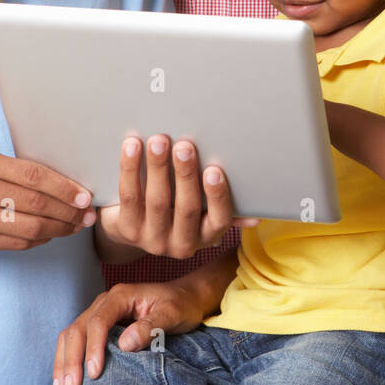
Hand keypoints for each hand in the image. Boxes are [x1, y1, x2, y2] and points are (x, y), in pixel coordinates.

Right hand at [0, 150, 94, 252]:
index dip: (66, 188)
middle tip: (89, 215)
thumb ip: (7, 171)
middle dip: (69, 212)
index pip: (36, 175)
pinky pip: (14, 244)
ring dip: (59, 229)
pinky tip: (49, 237)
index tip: (85, 195)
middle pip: (38, 204)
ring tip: (75, 227)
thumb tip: (55, 184)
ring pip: (30, 228)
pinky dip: (37, 242)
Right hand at [53, 279, 206, 384]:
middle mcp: (105, 302)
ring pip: (71, 335)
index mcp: (121, 296)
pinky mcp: (100, 326)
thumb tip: (124, 344)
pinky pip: (77, 341)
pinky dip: (68, 359)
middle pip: (78, 329)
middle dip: (71, 359)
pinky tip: (65, 380)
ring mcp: (100, 313)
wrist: (186, 298)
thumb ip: (150, 327)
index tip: (94, 373)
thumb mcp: (172, 314)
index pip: (98, 322)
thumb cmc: (181, 305)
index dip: (93, 348)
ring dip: (63, 362)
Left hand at [98, 135, 253, 259]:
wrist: (133, 228)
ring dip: (158, 167)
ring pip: (157, 201)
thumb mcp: (203, 214)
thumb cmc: (177, 210)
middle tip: (184, 146)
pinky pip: (130, 196)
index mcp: (207, 236)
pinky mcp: (128, 229)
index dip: (217, 196)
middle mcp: (182, 243)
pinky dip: (130, 169)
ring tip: (158, 141)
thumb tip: (257, 216)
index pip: (219, 219)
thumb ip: (224, 210)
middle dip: (185, 174)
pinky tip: (132, 147)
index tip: (214, 170)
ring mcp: (153, 239)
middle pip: (186, 207)